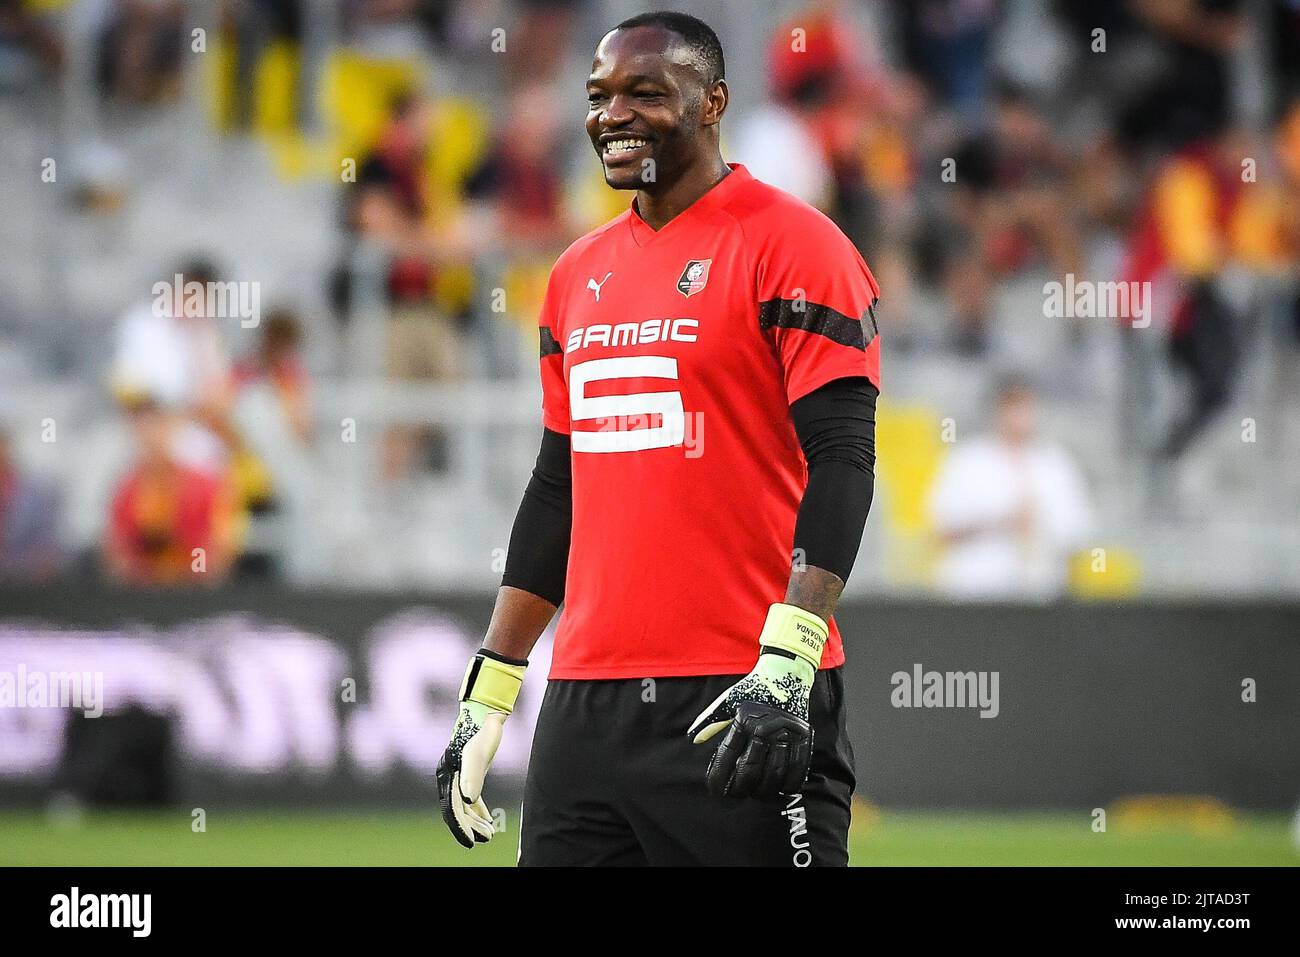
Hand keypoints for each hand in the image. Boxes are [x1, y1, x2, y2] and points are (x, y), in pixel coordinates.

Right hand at [435, 650, 526, 847]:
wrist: (485, 711)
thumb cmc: (482, 731)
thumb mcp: (478, 754)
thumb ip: (472, 777)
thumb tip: (468, 801)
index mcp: (447, 774)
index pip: (451, 808)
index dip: (460, 827)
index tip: (472, 842)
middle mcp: (449, 776)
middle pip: (456, 810)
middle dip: (469, 827)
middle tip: (485, 839)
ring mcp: (458, 774)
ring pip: (463, 806)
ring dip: (474, 821)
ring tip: (489, 833)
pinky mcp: (469, 771)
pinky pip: (470, 797)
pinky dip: (477, 810)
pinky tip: (487, 819)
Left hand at [687, 603, 826, 798]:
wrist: (785, 672)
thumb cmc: (752, 689)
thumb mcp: (727, 701)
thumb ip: (710, 721)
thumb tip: (693, 740)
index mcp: (744, 720)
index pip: (728, 756)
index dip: (720, 777)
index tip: (717, 790)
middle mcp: (765, 727)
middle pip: (751, 770)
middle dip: (740, 788)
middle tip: (737, 794)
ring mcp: (787, 733)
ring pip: (775, 774)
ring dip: (764, 789)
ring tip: (756, 794)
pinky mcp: (804, 736)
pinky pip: (799, 768)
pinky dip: (789, 784)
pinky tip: (780, 790)